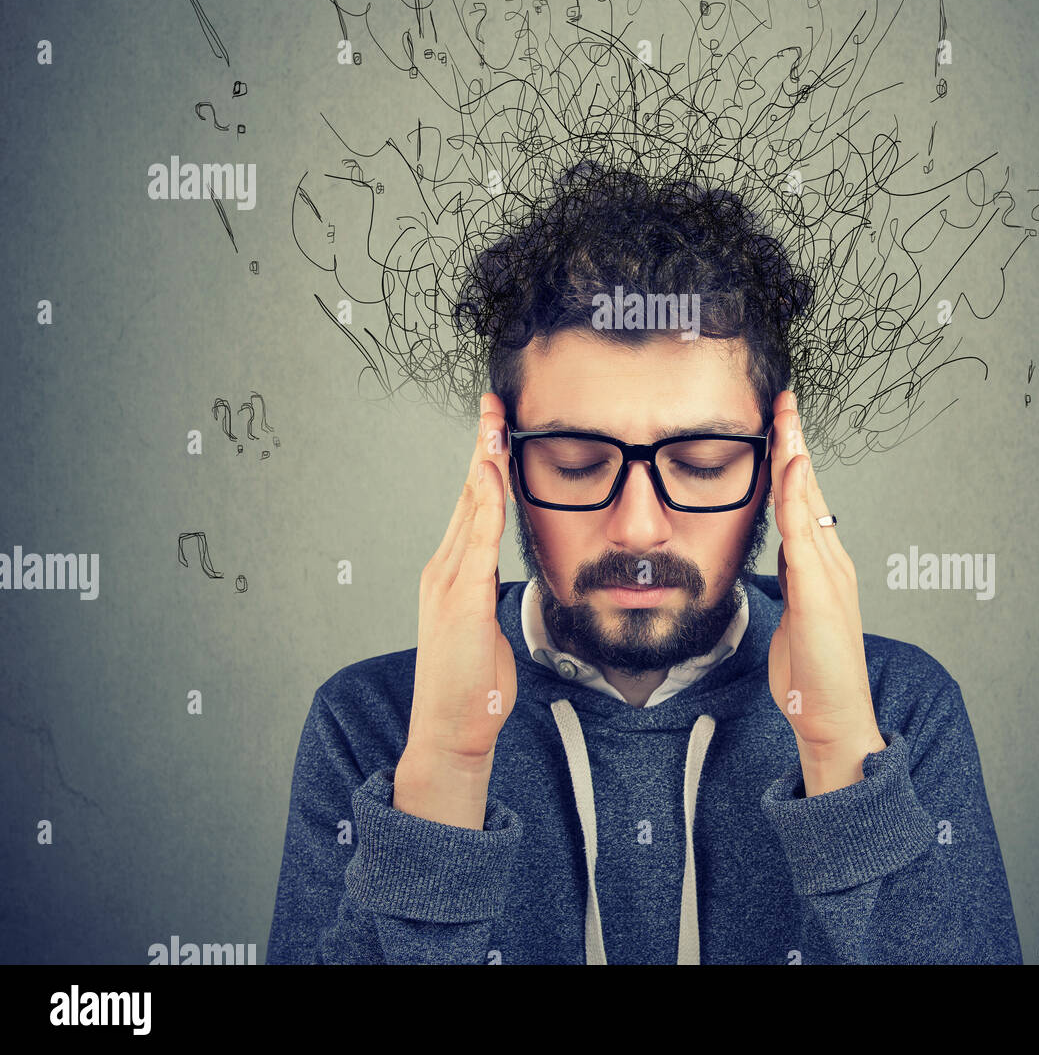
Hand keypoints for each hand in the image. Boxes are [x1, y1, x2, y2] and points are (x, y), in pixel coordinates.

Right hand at [394, 394, 515, 825]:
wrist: (451, 730)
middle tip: (493, 404)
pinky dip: (484, 503)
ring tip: (494, 422)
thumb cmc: (471, 686)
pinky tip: (492, 474)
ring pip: (469, 507)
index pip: (472, 505)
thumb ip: (487, 592)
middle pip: (467, 494)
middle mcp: (444, 568)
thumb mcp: (485, 627)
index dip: (485, 463)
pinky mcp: (460, 598)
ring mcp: (448, 581)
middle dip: (481, 446)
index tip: (496, 427)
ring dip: (484, 461)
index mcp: (452, 573)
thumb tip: (498, 573)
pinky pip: (476, 540)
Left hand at [766, 390, 886, 795]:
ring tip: (786, 417)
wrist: (830, 715)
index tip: (779, 422)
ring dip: (796, 455)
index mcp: (821, 563)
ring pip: (809, 500)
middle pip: (810, 487)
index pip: (803, 498)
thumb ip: (794, 576)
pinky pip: (806, 533)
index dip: (791, 459)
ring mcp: (828, 573)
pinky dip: (799, 497)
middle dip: (796, 441)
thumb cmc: (812, 671)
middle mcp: (829, 559)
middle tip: (785, 398)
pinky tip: (793, 468)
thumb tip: (785, 548)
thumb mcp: (795, 612)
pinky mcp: (821, 590)